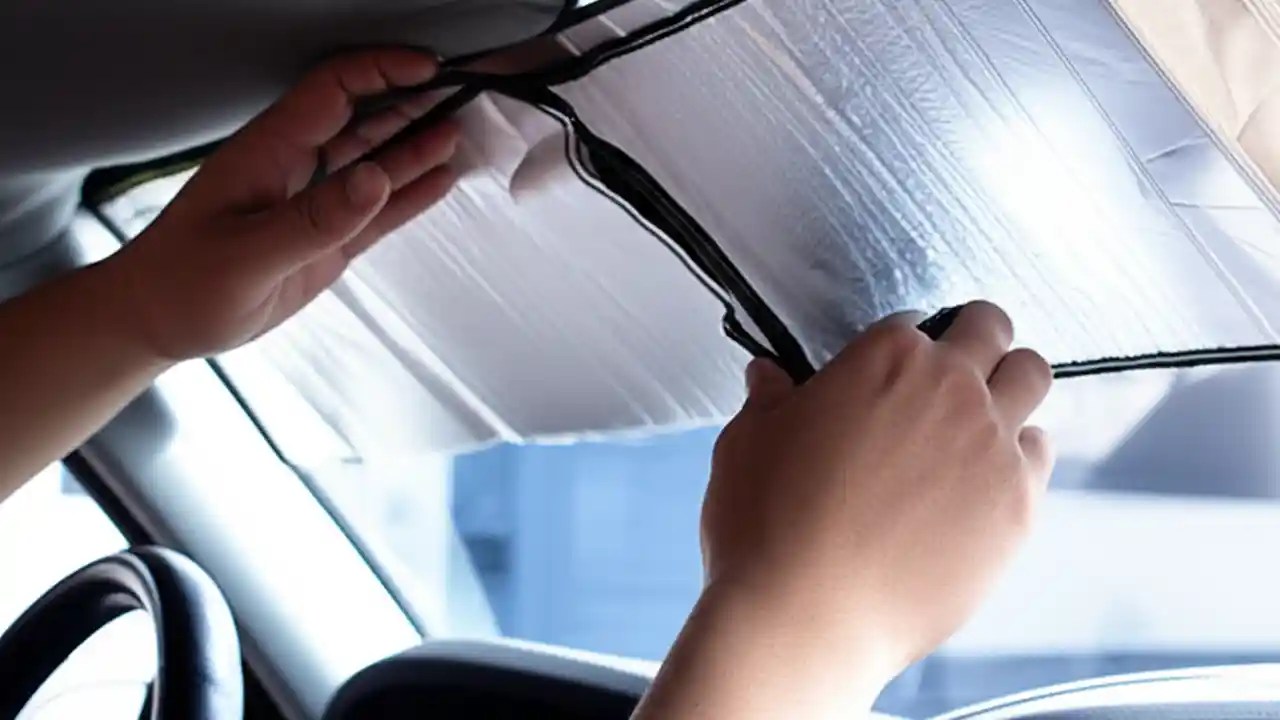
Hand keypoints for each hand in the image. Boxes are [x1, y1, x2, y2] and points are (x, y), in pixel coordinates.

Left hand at [105, 48, 460, 360]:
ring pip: (376, 160)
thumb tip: (375, 181)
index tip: (430, 69)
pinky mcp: (326, 237)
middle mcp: (297, 167)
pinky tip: (441, 179)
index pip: (334, 90)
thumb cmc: (184, 283)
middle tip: (464, 97)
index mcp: (271, 151)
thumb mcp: (246, 256)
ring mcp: (315, 202)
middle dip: (413, 101)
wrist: (159, 322)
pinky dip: (410, 193)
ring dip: (417, 145)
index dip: (382, 70)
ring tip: (463, 133)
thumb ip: (314, 219)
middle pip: (364, 117)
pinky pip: (377, 209)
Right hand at [702, 301, 1053, 680]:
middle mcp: (951, 388)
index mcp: (885, 359)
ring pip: (1032, 378)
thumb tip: (770, 378)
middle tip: (952, 370)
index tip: (887, 372)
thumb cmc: (767, 528)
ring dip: (1009, 385)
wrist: (806, 620)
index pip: (912, 322)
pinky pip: (1040, 454)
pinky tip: (984, 481)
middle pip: (991, 328)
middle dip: (975, 337)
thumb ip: (770, 399)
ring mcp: (992, 446)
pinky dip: (1019, 456)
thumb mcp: (747, 444)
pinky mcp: (1017, 505)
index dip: (899, 345)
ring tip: (980, 418)